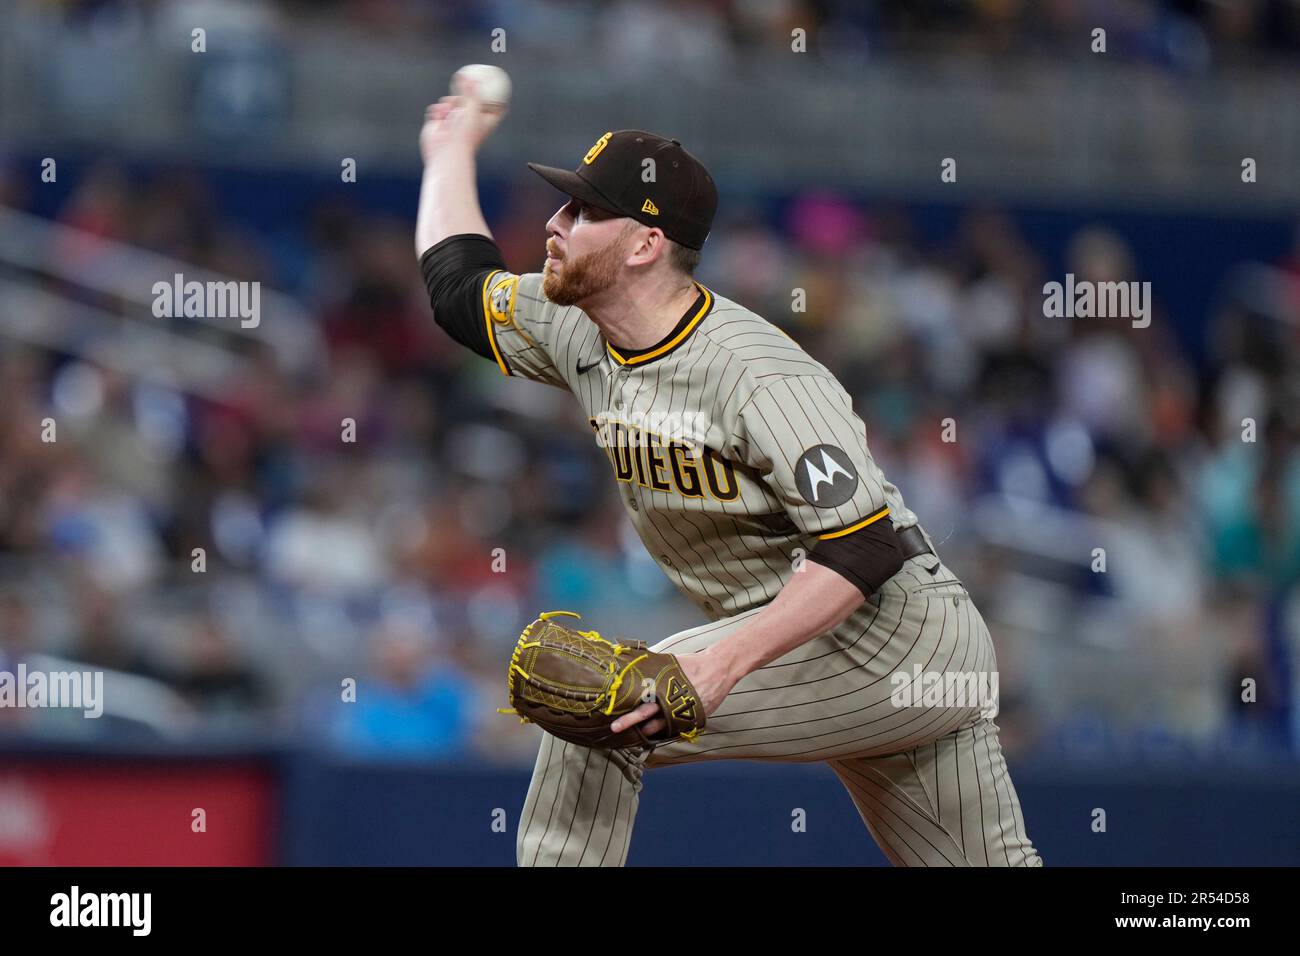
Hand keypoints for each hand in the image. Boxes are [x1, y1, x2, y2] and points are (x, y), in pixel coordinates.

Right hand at [418, 79, 505, 163]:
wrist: (445, 151)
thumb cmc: (463, 135)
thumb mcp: (471, 108)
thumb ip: (470, 91)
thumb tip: (466, 76)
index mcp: (483, 122)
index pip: (493, 110)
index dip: (494, 99)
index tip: (496, 87)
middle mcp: (469, 123)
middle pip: (469, 103)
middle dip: (462, 97)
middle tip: (460, 97)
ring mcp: (453, 124)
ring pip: (450, 103)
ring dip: (447, 103)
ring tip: (447, 109)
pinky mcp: (439, 125)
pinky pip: (437, 110)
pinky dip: (437, 110)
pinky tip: (438, 117)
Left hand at [609, 647, 739, 738]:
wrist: (719, 669)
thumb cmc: (693, 664)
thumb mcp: (671, 664)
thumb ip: (654, 669)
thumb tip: (635, 662)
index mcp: (664, 686)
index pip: (641, 699)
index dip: (628, 708)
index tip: (614, 714)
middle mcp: (671, 700)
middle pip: (646, 714)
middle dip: (630, 722)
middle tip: (616, 727)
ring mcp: (682, 711)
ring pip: (660, 726)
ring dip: (648, 730)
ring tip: (637, 733)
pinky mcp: (693, 718)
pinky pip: (675, 728)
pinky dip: (665, 731)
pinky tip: (658, 732)